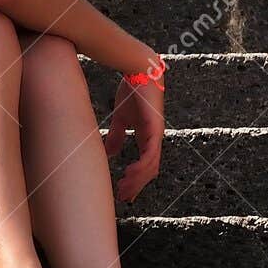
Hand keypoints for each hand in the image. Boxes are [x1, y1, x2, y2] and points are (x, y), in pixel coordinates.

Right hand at [104, 66, 164, 199]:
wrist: (138, 71)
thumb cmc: (132, 92)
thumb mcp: (122, 118)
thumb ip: (117, 135)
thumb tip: (111, 153)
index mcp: (148, 137)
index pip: (145, 164)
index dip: (136, 180)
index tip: (124, 192)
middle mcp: (155, 138)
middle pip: (150, 170)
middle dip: (137, 185)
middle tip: (124, 197)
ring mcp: (156, 134)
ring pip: (151, 166)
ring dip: (138, 180)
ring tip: (125, 189)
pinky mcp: (155, 128)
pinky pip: (151, 153)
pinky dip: (142, 166)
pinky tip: (131, 173)